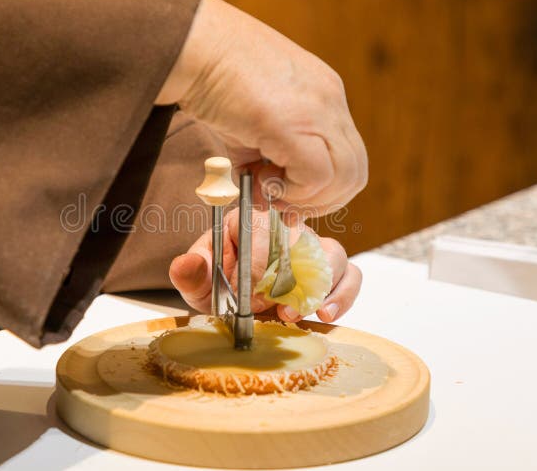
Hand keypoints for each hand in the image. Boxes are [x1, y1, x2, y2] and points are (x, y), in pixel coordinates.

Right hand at [156, 0, 367, 220]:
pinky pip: (317, 177)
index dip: (323, 189)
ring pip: (344, 177)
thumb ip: (262, 156)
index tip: (288, 199)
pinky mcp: (296, 124)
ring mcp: (318, 110)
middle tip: (281, 203)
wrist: (191, 44)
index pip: (347, 156)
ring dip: (305, 199)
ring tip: (266, 189)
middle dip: (320, 201)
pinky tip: (260, 180)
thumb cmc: (211, 74)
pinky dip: (292, 192)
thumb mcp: (248, 119)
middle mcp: (330, 100)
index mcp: (324, 94)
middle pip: (355, 172)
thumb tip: (265, 195)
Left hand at [168, 209, 361, 322]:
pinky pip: (351, 275)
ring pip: (332, 255)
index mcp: (249, 220)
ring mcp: (312, 247)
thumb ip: (191, 274)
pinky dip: (343, 295)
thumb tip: (185, 264)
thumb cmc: (217, 285)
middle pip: (301, 239)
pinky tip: (325, 315)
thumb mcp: (198, 283)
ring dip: (318, 288)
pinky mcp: (330, 270)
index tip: (248, 297)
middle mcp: (286, 227)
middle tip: (271, 309)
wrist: (234, 302)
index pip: (263, 230)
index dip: (258, 267)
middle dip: (287, 279)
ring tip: (293, 314)